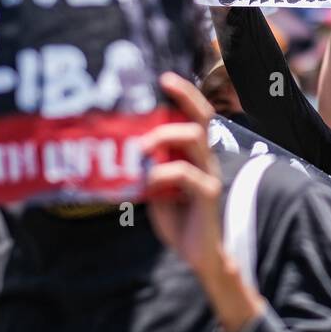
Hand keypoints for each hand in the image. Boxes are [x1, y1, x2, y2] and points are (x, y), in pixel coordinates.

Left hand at [142, 72, 226, 284]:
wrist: (200, 254)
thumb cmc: (177, 218)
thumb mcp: (156, 187)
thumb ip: (148, 167)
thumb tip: (121, 147)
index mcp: (193, 154)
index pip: (195, 115)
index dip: (184, 94)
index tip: (164, 77)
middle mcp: (205, 158)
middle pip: (201, 116)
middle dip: (183, 97)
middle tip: (162, 85)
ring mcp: (209, 174)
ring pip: (194, 138)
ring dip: (165, 136)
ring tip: (143, 147)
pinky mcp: (208, 194)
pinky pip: (187, 174)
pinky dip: (163, 174)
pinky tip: (149, 183)